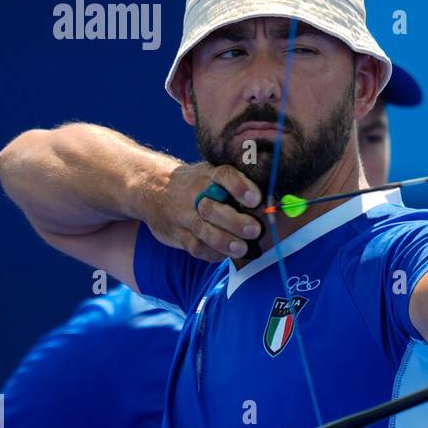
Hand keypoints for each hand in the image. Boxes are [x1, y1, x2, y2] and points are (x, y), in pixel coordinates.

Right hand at [149, 162, 264, 261]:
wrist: (153, 189)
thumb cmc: (197, 184)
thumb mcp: (212, 174)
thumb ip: (237, 184)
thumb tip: (274, 199)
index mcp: (209, 175)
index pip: (225, 176)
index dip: (240, 186)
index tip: (255, 199)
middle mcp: (195, 194)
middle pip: (213, 208)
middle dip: (234, 222)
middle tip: (254, 230)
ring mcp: (184, 215)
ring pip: (203, 231)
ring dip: (224, 241)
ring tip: (242, 249)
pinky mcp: (177, 233)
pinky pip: (195, 247)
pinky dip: (211, 253)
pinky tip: (224, 254)